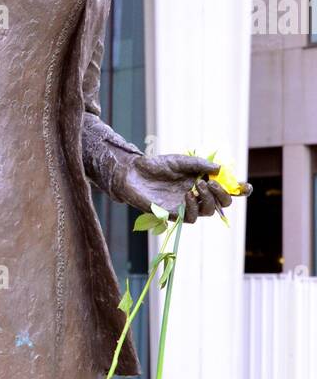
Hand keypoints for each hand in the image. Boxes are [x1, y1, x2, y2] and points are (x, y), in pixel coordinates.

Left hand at [117, 152, 251, 223]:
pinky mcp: (174, 214)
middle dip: (222, 195)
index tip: (245, 187)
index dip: (239, 190)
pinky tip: (187, 195)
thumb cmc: (156, 165)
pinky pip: (191, 217)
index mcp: (202, 181)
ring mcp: (187, 206)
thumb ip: (200, 165)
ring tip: (198, 186)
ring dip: (208, 200)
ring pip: (208, 212)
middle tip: (211, 182)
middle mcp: (197, 196)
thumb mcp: (181, 161)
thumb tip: (220, 169)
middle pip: (221, 204)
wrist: (132, 173)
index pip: (226, 189)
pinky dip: (193, 207)